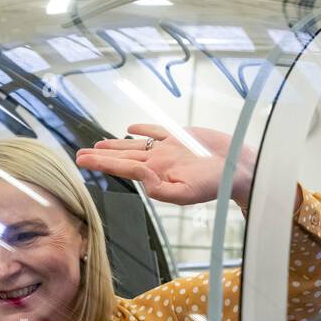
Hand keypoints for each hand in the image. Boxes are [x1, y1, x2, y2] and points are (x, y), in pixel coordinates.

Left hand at [75, 123, 255, 210]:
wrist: (240, 170)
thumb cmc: (216, 184)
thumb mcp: (185, 192)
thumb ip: (158, 188)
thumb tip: (138, 175)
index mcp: (156, 175)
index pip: (122, 168)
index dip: (101, 163)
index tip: (82, 161)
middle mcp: (159, 162)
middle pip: (123, 157)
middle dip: (100, 156)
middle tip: (79, 156)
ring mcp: (169, 149)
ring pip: (135, 145)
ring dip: (115, 145)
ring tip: (97, 146)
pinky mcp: (182, 137)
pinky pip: (157, 131)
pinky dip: (142, 129)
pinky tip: (130, 129)